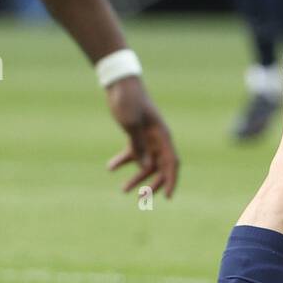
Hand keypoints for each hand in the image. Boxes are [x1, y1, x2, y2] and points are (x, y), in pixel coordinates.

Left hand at [104, 77, 179, 197]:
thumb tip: (145, 166)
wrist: (119, 84)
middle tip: (141, 198)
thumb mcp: (131, 123)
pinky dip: (124, 162)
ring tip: (123, 190)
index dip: (172, 181)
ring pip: (147, 163)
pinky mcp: (136, 134)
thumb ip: (138, 144)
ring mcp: (148, 137)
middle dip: (153, 184)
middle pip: (161, 167)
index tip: (168, 198)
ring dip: (137, 177)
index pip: (172, 162)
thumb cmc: (127, 100)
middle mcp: (158, 138)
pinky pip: (133, 153)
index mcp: (162, 135)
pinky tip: (110, 168)